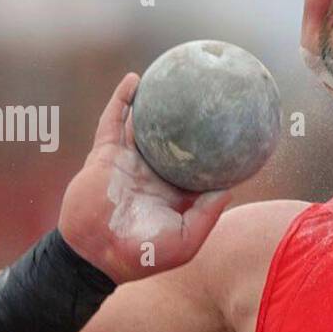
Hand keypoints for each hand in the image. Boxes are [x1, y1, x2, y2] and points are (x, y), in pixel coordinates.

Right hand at [58, 73, 237, 282]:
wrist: (95, 255)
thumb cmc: (142, 255)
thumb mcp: (185, 242)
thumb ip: (207, 216)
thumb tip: (228, 188)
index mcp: (175, 193)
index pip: (200, 166)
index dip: (217, 149)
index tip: (237, 129)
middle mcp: (154, 174)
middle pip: (176, 139)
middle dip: (191, 118)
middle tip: (210, 94)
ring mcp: (129, 162)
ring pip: (145, 124)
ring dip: (156, 101)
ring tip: (173, 76)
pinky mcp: (106, 154)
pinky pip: (114, 120)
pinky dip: (122, 99)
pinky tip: (134, 80)